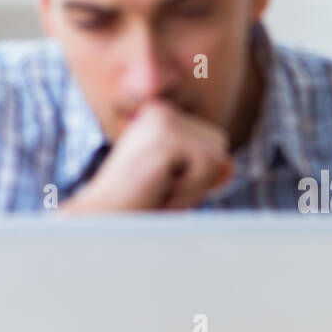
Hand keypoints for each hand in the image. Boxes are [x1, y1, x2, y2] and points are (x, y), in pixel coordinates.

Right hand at [61, 102, 233, 212]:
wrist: (101, 219)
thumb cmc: (135, 206)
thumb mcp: (179, 185)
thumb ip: (205, 172)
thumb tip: (230, 166)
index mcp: (161, 116)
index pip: (212, 143)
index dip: (198, 175)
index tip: (161, 184)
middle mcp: (162, 111)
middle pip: (219, 147)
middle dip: (199, 180)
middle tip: (159, 189)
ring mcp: (163, 120)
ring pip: (216, 158)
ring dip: (193, 187)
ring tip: (158, 189)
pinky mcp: (167, 137)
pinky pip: (209, 167)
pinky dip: (189, 189)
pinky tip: (158, 188)